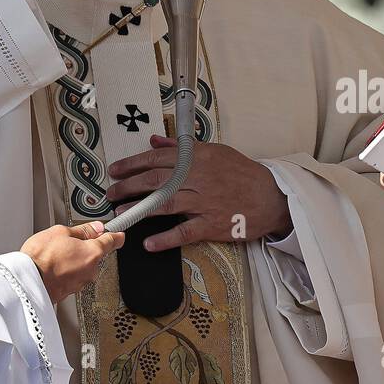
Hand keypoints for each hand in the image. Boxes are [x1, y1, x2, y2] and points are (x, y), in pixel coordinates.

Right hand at [20, 221, 124, 304]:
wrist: (25, 284)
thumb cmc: (40, 258)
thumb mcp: (60, 232)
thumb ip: (82, 230)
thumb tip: (96, 228)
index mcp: (93, 253)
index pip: (112, 241)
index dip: (116, 235)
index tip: (119, 234)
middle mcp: (91, 270)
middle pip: (95, 254)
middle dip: (85, 248)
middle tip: (67, 242)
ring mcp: (81, 282)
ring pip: (83, 266)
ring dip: (73, 261)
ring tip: (54, 256)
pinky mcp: (70, 291)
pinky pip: (72, 276)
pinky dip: (66, 271)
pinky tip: (52, 268)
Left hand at [105, 135, 292, 250]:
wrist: (272, 197)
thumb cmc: (243, 173)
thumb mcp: (215, 152)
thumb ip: (183, 147)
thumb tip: (155, 141)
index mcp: (198, 156)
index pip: (158, 158)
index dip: (132, 164)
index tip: (115, 170)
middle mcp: (199, 177)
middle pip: (155, 180)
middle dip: (128, 186)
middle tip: (111, 193)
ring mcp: (205, 202)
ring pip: (164, 204)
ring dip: (139, 210)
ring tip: (120, 214)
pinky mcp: (212, 224)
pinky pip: (184, 232)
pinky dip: (165, 238)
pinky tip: (148, 243)